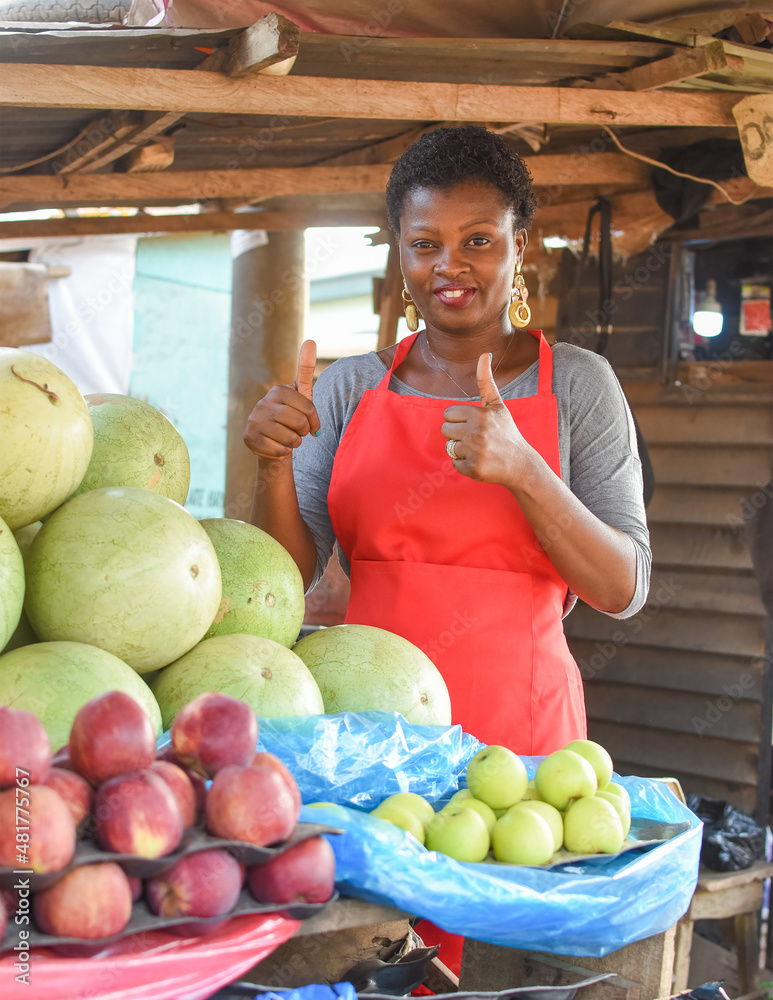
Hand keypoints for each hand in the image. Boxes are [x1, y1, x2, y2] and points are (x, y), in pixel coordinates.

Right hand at [243, 340, 320, 459]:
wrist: (272, 443)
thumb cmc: (290, 418)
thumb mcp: (301, 396)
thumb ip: (306, 369)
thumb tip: (310, 340)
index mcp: (278, 391)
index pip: (308, 409)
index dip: (314, 422)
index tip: (312, 425)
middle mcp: (263, 403)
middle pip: (300, 424)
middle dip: (303, 433)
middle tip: (295, 432)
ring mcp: (254, 420)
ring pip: (291, 439)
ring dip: (294, 443)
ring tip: (286, 438)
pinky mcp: (249, 438)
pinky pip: (280, 451)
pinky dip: (283, 453)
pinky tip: (276, 446)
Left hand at [440, 353, 534, 487]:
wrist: (521, 464)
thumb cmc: (507, 432)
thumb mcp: (498, 405)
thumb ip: (486, 381)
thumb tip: (484, 353)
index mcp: (480, 414)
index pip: (448, 414)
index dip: (458, 419)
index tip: (473, 424)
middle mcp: (476, 432)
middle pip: (445, 430)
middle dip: (457, 434)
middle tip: (476, 438)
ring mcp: (475, 451)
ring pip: (450, 447)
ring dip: (462, 450)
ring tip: (480, 450)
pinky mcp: (474, 469)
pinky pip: (455, 464)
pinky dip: (465, 465)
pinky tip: (481, 461)